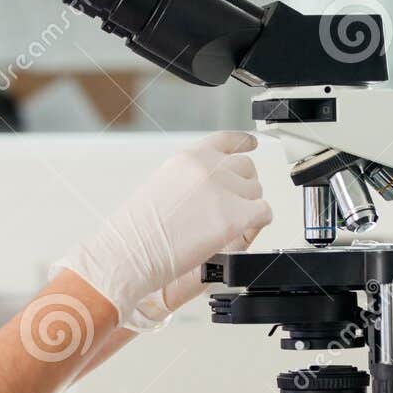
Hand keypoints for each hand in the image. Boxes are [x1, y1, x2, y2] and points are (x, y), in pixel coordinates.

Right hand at [56, 132, 272, 327]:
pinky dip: (258, 221)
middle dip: (244, 186)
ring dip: (249, 206)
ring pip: (256, 191)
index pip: (227, 140)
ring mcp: (223, 191)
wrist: (129, 252)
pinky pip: (263, 212)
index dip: (243, 143)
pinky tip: (244, 229)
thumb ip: (191, 179)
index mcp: (189, 158)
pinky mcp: (234, 218)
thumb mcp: (163, 186)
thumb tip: (213, 186)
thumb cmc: (137, 230)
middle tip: (234, 205)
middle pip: (246, 168)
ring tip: (228, 224)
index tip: (251, 145)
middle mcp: (209, 168)